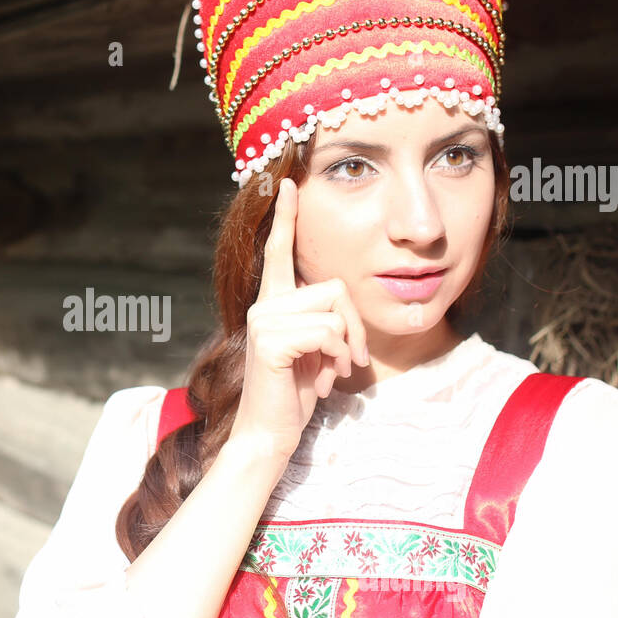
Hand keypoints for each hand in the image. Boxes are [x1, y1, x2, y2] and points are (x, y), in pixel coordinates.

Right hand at [227, 177, 368, 463]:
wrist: (270, 433)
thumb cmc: (296, 394)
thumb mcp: (318, 351)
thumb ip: (325, 322)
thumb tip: (342, 313)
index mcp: (274, 303)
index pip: (278, 251)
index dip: (286, 218)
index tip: (288, 183)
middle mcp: (264, 305)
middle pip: (335, 288)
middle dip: (354, 326)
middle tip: (348, 361)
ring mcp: (263, 320)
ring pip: (334, 311)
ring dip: (345, 347)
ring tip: (329, 374)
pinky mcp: (269, 340)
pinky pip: (327, 332)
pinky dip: (335, 358)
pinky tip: (318, 382)